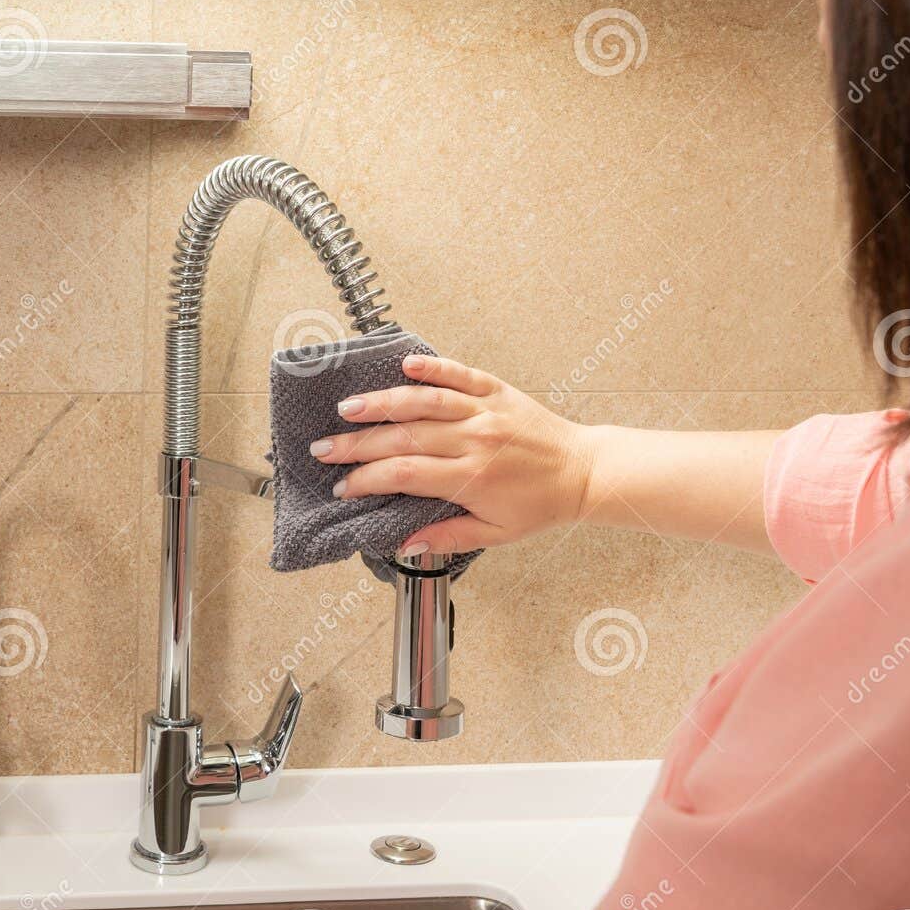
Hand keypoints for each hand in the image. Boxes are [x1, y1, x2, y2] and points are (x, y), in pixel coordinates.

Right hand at [310, 354, 596, 554]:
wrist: (585, 472)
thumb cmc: (541, 505)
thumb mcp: (495, 533)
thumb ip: (447, 538)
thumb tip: (404, 544)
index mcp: (472, 478)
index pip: (404, 474)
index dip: (367, 480)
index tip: (344, 487)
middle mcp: (475, 439)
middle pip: (403, 438)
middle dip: (356, 444)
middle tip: (324, 448)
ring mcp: (486, 412)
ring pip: (424, 402)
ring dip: (381, 403)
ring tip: (347, 407)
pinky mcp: (498, 391)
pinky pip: (460, 373)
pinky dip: (432, 367)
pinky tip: (405, 364)